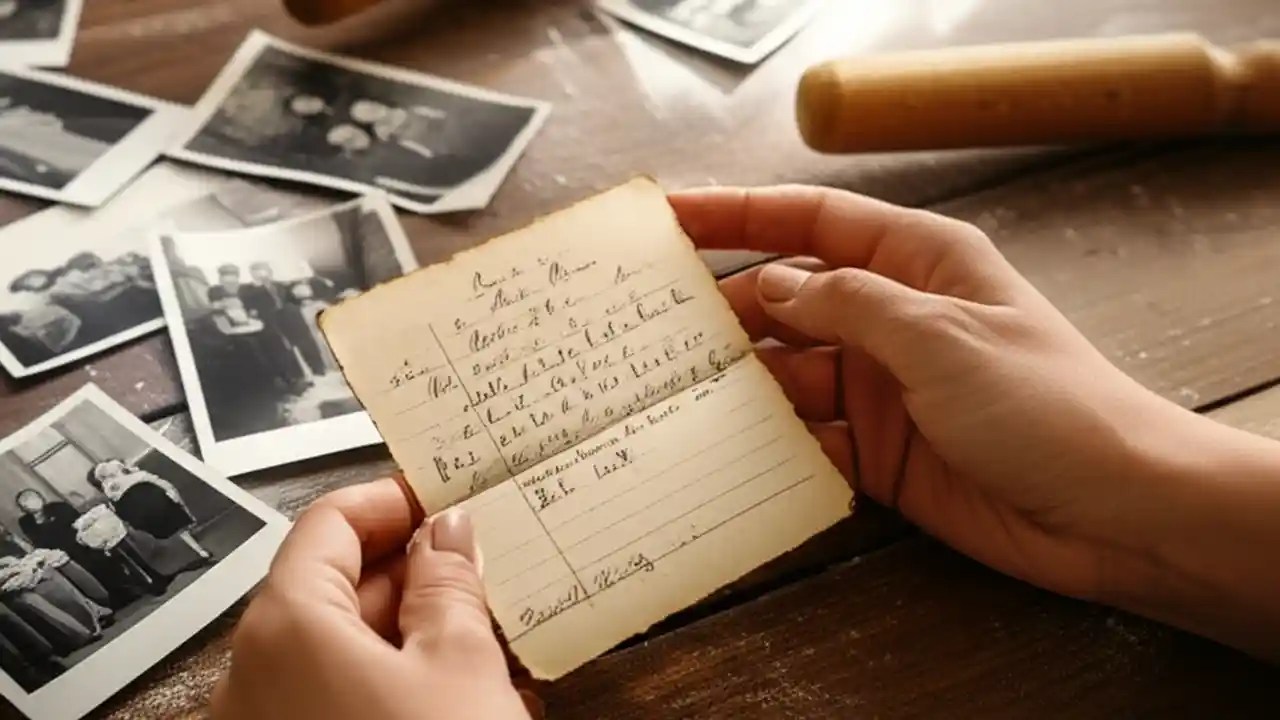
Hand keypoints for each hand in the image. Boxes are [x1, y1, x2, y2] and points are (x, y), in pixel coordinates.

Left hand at [212, 478, 537, 719]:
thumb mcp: (461, 666)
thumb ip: (451, 587)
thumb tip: (447, 537)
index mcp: (284, 629)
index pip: (330, 522)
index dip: (395, 501)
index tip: (445, 496)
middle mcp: (253, 675)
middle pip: (332, 586)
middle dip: (415, 572)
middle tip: (481, 562)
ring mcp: (268, 718)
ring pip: (342, 648)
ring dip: (413, 632)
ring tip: (489, 637)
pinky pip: (340, 695)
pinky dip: (392, 683)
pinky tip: (460, 693)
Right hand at [670, 186, 1210, 603]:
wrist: (1114, 514)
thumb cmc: (1045, 404)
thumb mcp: (940, 336)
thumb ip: (848, 304)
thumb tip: (770, 284)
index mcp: (916, 263)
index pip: (811, 222)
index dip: (736, 213)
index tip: (668, 216)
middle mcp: (893, 319)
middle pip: (789, 299)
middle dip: (725, 308)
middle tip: (650, 324)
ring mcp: (883, 389)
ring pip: (790, 373)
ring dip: (740, 383)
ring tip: (673, 392)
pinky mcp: (879, 453)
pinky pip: (807, 438)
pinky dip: (770, 444)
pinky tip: (725, 450)